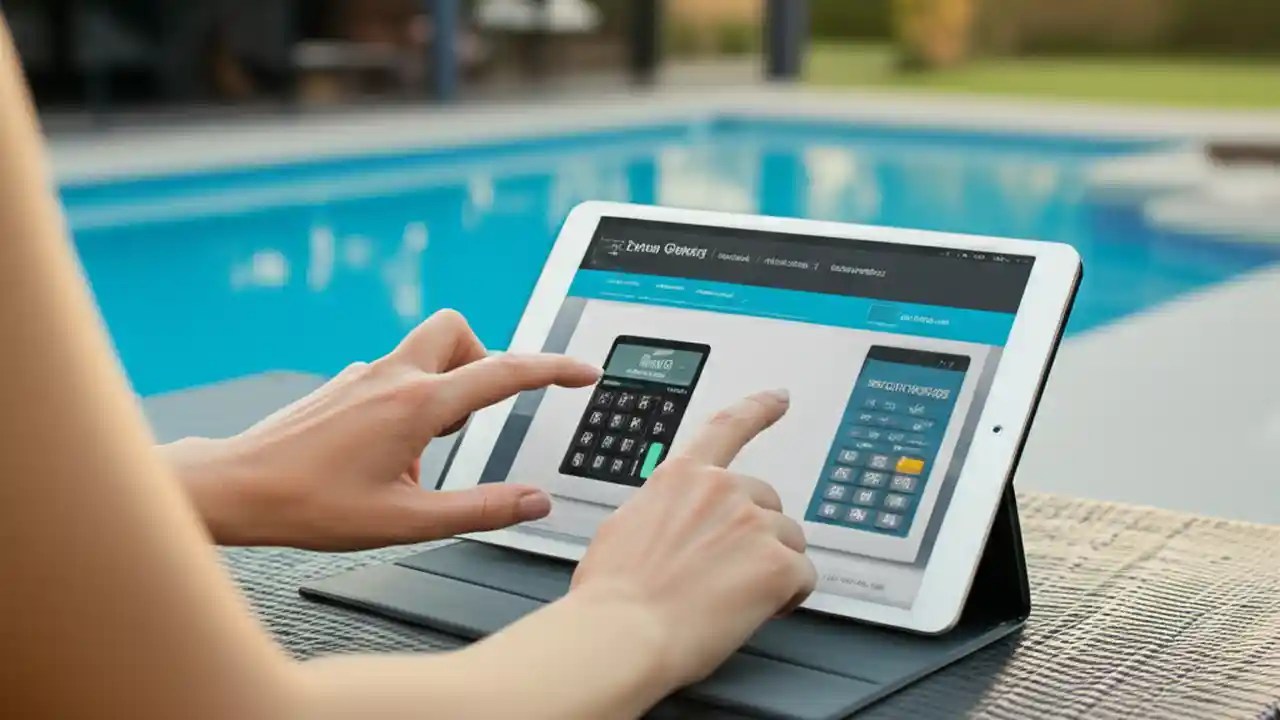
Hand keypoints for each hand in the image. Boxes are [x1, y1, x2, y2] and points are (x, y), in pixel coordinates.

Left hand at [166, 310, 599, 549]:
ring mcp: (363, 375)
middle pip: (459, 330)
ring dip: (445, 386)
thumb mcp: (407, 521)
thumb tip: (533, 502)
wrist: (236, 488)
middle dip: (483, 360)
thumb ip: (481, 509)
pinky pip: (394, 376)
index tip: (582, 372)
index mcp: (417, 405)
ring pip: (425, 352)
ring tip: (425, 451)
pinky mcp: (343, 385)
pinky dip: (409, 403)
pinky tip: (383, 455)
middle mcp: (392, 376)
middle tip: (478, 411)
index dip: (553, 369)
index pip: (504, 372)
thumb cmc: (310, 505)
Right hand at [568, 389, 816, 688]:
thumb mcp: (624, 528)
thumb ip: (662, 512)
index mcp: (682, 478)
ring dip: (771, 568)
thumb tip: (671, 524)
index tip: (778, 397)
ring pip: (788, 542)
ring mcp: (754, 524)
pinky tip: (755, 611)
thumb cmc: (611, 595)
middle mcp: (722, 490)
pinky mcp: (777, 564)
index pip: (728, 427)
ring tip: (733, 599)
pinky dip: (787, 598)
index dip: (759, 409)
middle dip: (756, 537)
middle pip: (766, 505)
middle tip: (727, 575)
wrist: (620, 634)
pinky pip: (803, 578)